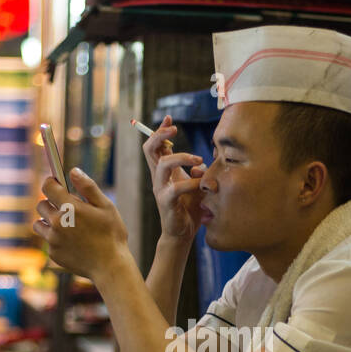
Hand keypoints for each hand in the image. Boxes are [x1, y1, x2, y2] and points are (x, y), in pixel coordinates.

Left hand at [32, 169, 130, 281]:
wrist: (110, 267)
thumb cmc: (112, 234)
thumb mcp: (106, 207)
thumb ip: (88, 187)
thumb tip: (73, 171)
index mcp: (69, 208)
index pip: (47, 186)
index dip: (52, 183)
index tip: (57, 184)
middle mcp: (57, 223)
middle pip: (41, 204)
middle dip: (52, 204)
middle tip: (68, 209)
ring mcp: (53, 240)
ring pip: (40, 223)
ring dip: (49, 221)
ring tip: (67, 226)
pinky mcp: (53, 253)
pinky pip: (48, 241)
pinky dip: (56, 239)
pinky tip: (73, 243)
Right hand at [143, 115, 205, 242]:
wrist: (183, 233)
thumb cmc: (189, 208)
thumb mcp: (195, 183)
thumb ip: (197, 171)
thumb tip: (200, 163)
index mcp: (163, 171)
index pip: (156, 146)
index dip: (160, 131)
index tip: (169, 118)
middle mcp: (158, 177)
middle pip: (150, 149)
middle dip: (160, 135)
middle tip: (175, 128)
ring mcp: (160, 189)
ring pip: (163, 164)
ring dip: (181, 157)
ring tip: (198, 160)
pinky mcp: (166, 202)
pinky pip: (176, 188)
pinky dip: (191, 183)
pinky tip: (201, 184)